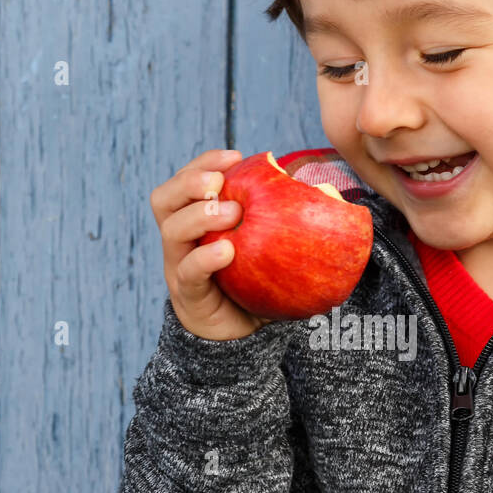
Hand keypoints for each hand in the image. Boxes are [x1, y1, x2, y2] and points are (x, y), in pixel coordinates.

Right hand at [150, 148, 272, 339]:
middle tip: (220, 183)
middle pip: (164, 199)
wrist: (241, 336)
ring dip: (199, 215)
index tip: (236, 157)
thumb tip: (328, 189)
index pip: (185, 181)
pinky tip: (227, 250)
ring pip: (171, 230)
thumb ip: (286, 219)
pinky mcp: (188, 295)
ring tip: (230, 212)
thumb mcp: (267, 246)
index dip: (204, 163)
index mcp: (195, 220)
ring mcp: (179, 266)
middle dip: (191, 182)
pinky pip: (189, 272)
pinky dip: (206, 258)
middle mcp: (181, 240)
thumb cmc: (256, 283)